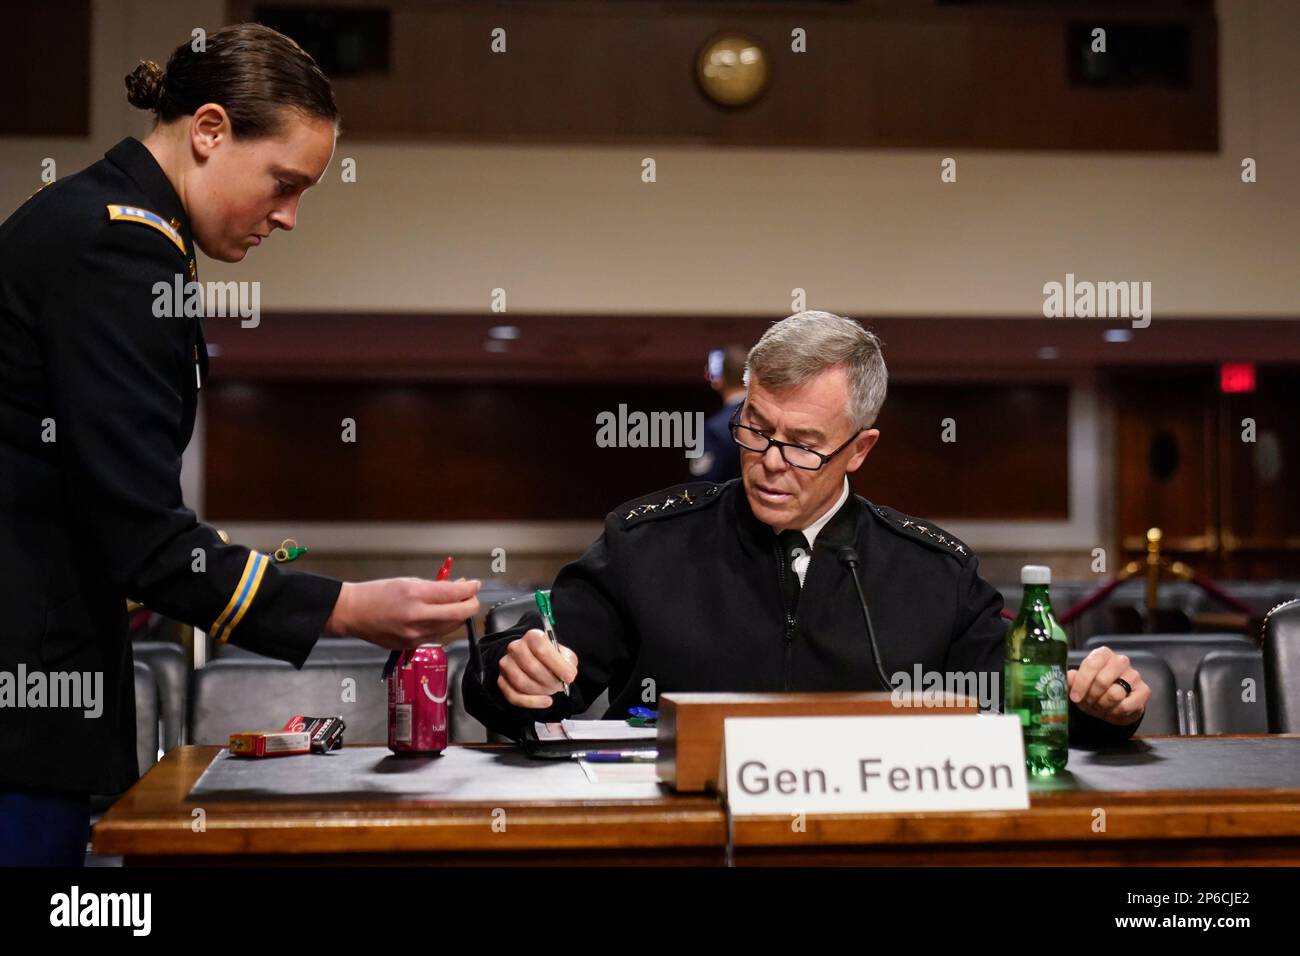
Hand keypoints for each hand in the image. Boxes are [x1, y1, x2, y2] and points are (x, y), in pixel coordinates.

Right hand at [326, 577, 480, 648]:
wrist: (354, 613)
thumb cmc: (377, 593)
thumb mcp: (407, 581)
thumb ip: (435, 586)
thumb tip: (458, 587)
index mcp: (415, 595)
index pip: (454, 593)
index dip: (470, 588)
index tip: (476, 585)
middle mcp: (417, 617)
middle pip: (459, 613)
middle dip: (471, 604)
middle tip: (472, 597)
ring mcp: (415, 634)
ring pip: (452, 627)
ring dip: (459, 616)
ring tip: (457, 605)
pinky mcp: (412, 645)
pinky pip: (438, 635)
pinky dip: (445, 625)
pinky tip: (442, 617)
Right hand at [498, 628, 578, 708]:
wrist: (539, 663)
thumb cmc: (552, 659)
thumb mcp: (565, 656)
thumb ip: (568, 663)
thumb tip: (567, 675)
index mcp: (532, 636)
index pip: (541, 649)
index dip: (557, 665)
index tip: (569, 676)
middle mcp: (516, 647)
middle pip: (532, 668)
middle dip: (550, 680)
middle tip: (560, 685)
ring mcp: (506, 664)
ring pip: (522, 683)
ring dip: (541, 691)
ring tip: (551, 690)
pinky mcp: (502, 680)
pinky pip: (513, 696)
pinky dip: (531, 702)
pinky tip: (546, 701)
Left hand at [1067, 646, 1148, 724]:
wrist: (1113, 706)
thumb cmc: (1094, 691)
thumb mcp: (1079, 686)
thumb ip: (1072, 680)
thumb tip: (1068, 676)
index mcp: (1102, 654)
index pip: (1091, 665)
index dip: (1081, 683)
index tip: (1075, 697)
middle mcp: (1120, 661)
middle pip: (1102, 680)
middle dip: (1091, 696)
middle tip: (1088, 703)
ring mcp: (1134, 675)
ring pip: (1114, 694)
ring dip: (1103, 706)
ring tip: (1100, 707)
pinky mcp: (1144, 691)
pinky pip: (1126, 706)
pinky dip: (1115, 713)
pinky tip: (1112, 711)